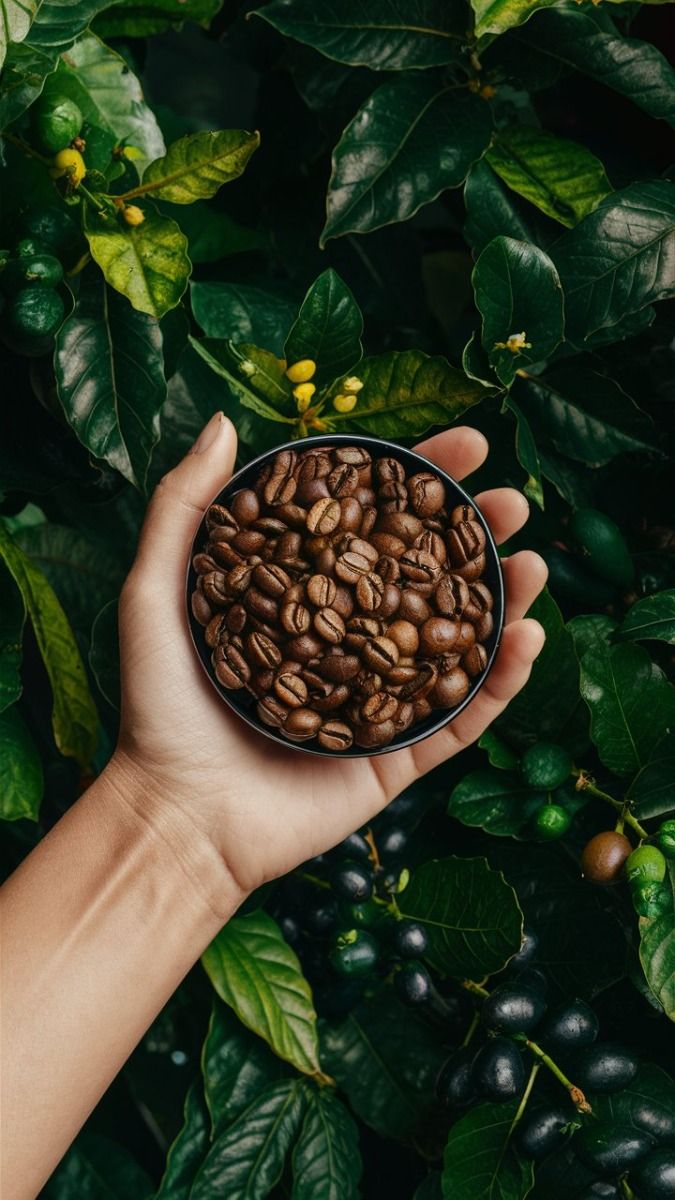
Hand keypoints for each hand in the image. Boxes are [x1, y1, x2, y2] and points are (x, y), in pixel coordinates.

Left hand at [113, 414, 546, 897]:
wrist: (177, 816)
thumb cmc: (160, 707)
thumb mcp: (158, 591)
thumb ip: (184, 508)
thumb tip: (224, 422)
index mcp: (309, 597)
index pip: (375, 524)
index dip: (421, 481)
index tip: (466, 443)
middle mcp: (353, 641)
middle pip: (428, 575)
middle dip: (478, 534)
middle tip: (513, 500)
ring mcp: (383, 699)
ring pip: (458, 641)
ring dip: (504, 599)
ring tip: (533, 560)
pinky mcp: (401, 757)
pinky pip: (463, 717)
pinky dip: (501, 680)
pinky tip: (526, 636)